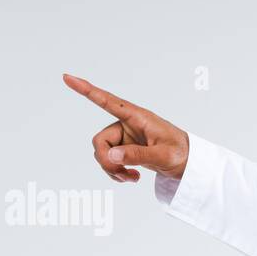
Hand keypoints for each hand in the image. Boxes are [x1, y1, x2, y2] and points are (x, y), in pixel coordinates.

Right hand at [62, 74, 189, 183]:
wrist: (188, 162)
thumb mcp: (163, 155)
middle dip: (106, 160)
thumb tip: (111, 155)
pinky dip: (116, 172)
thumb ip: (138, 155)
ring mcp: (124, 137)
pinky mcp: (124, 148)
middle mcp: (126, 124)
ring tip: (132, 178)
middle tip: (122, 174)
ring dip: (112, 169)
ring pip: (102, 153)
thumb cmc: (180, 152)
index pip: (108, 101)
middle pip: (99, 141)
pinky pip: (109, 160)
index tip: (67, 77)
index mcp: (137, 117)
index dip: (87, 90)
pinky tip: (131, 177)